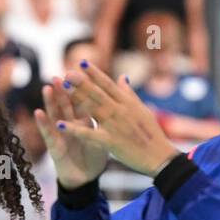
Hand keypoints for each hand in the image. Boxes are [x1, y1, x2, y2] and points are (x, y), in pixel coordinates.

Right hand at [34, 75, 109, 186]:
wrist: (86, 179)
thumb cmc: (94, 157)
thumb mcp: (104, 135)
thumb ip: (107, 117)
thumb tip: (115, 101)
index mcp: (83, 121)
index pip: (82, 100)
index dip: (81, 87)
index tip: (80, 71)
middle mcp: (70, 125)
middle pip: (67, 104)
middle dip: (64, 90)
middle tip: (60, 73)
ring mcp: (61, 135)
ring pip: (55, 115)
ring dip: (50, 102)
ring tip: (47, 87)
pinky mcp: (55, 148)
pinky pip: (49, 134)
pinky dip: (43, 124)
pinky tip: (38, 113)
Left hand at [63, 62, 180, 175]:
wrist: (159, 156)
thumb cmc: (150, 134)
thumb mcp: (142, 110)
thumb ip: (129, 94)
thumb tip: (123, 76)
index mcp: (128, 103)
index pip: (109, 85)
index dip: (95, 74)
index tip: (82, 63)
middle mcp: (121, 110)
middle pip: (98, 94)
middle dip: (83, 82)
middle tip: (67, 72)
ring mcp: (116, 125)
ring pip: (94, 108)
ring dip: (78, 98)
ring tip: (63, 89)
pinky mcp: (111, 141)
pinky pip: (89, 134)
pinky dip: (75, 130)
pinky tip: (60, 125)